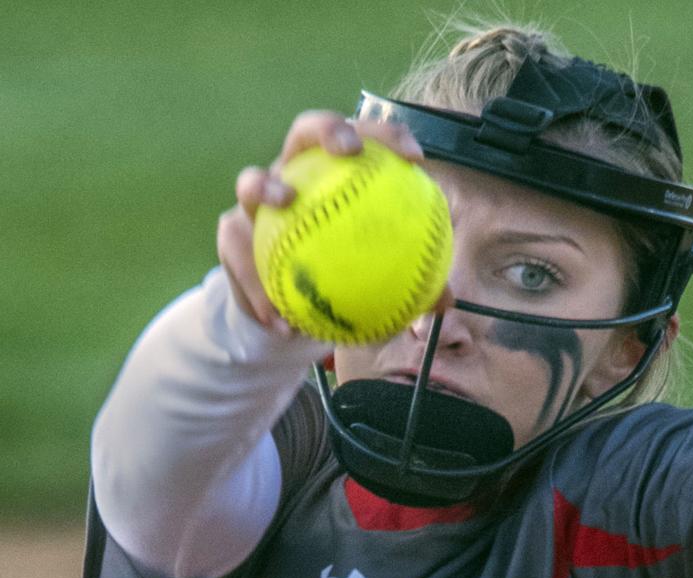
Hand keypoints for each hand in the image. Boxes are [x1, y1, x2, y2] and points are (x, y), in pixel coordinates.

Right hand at [216, 110, 428, 332]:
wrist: (292, 310)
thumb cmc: (345, 280)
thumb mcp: (381, 283)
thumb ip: (411, 286)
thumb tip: (446, 302)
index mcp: (336, 175)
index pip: (365, 140)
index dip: (387, 136)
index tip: (415, 157)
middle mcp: (296, 174)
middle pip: (304, 131)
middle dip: (326, 128)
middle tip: (349, 149)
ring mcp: (258, 204)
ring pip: (252, 182)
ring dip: (266, 187)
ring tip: (286, 202)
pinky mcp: (231, 236)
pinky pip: (237, 255)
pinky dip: (257, 287)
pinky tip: (280, 319)